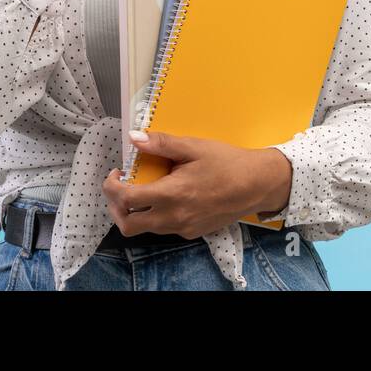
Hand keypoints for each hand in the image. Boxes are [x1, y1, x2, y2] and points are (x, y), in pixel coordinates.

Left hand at [102, 131, 292, 239]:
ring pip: (146, 228)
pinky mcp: (193, 232)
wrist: (258, 184)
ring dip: (136, 211)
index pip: (125, 199)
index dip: (111, 186)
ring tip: (144, 188)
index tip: (116, 172)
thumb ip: (162, 144)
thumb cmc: (228, 163)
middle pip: (128, 225)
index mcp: (171, 195)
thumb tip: (135, 137)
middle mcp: (174, 217)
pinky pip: (164, 228)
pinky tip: (167, 196)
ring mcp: (183, 228)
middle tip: (121, 187)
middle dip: (116, 207)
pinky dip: (156, 215)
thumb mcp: (194, 147)